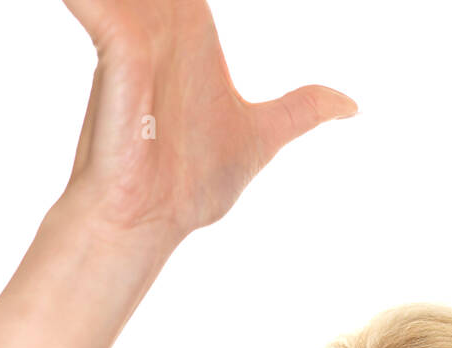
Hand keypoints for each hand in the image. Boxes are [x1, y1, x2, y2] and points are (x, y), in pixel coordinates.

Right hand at [61, 0, 357, 246]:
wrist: (153, 222)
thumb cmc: (191, 182)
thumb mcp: (260, 139)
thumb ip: (299, 111)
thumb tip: (351, 104)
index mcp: (189, 22)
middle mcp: (159, 14)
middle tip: (188, 34)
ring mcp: (134, 27)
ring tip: (156, 35)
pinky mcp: (117, 47)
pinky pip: (101, 1)